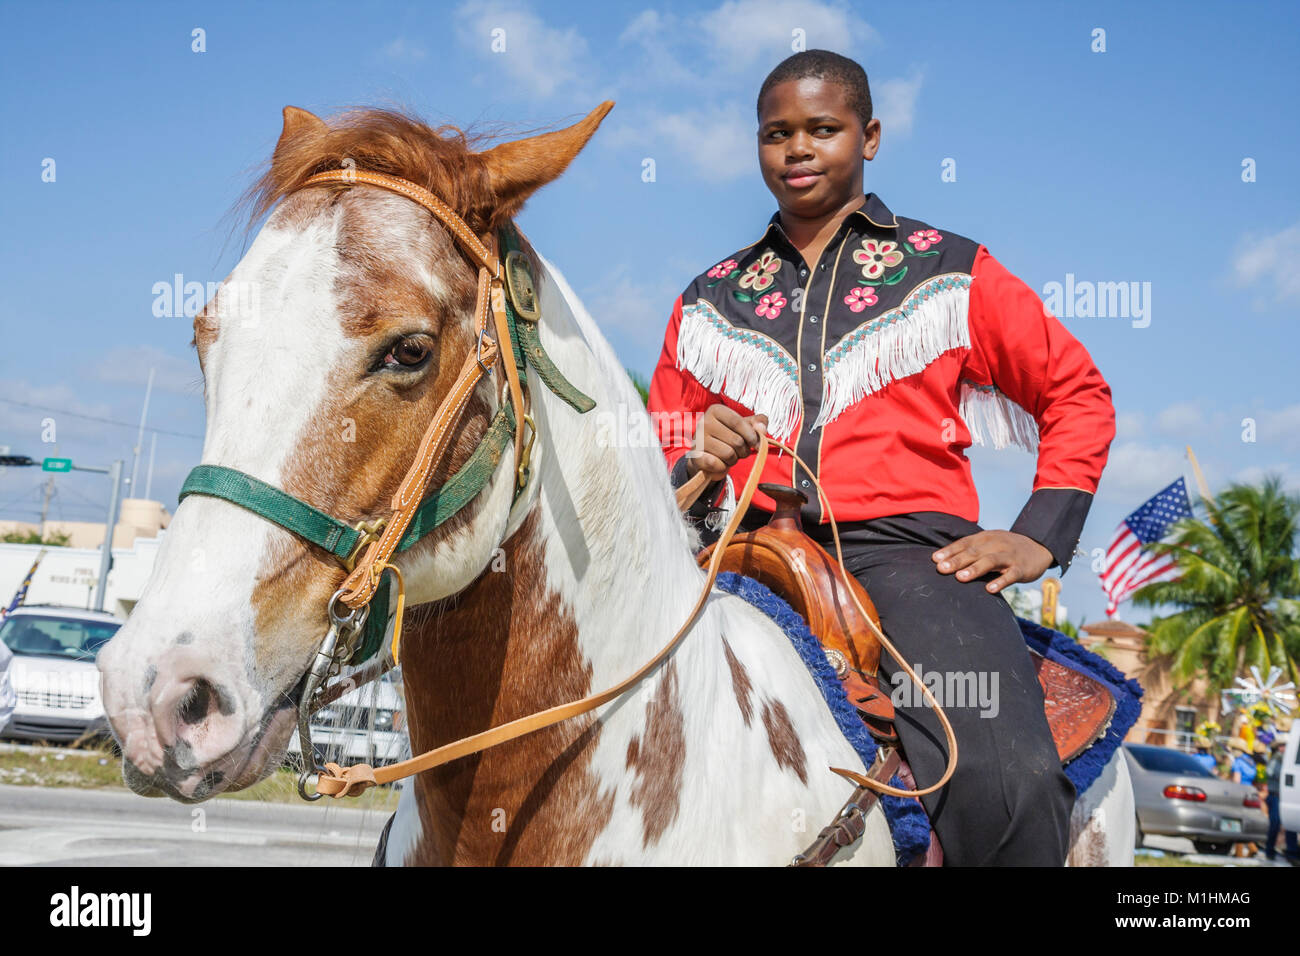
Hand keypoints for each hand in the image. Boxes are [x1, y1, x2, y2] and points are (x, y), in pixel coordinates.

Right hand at [685, 404, 767, 481]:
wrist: (707, 455)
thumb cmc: (728, 437)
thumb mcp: (745, 425)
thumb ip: (759, 422)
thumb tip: (761, 429)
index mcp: (716, 410)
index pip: (738, 422)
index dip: (751, 435)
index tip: (756, 444)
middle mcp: (704, 422)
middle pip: (736, 440)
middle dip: (743, 450)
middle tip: (739, 451)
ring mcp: (698, 439)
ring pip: (729, 454)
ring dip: (734, 459)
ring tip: (729, 456)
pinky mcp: (696, 456)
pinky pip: (718, 464)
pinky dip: (723, 467)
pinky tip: (719, 462)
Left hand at [931, 530, 1053, 593]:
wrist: (1039, 547)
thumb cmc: (1006, 548)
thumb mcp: (989, 544)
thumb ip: (970, 550)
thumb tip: (943, 561)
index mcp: (986, 538)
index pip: (964, 543)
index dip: (950, 551)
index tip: (934, 560)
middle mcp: (996, 544)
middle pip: (974, 552)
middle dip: (957, 560)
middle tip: (941, 569)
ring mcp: (1009, 556)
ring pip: (990, 561)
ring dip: (975, 569)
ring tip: (960, 577)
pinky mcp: (1021, 568)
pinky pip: (1010, 575)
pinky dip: (1000, 581)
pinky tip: (989, 590)